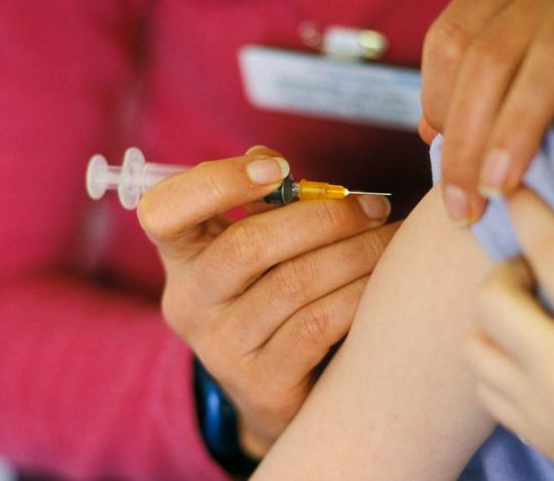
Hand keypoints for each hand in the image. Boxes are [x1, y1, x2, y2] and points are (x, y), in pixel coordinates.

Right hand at [137, 146, 396, 458]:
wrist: (273, 391)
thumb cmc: (270, 296)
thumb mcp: (252, 248)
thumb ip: (259, 203)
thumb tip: (271, 162)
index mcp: (181, 256)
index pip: (164, 211)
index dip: (217, 182)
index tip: (277, 169)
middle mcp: (190, 303)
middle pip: (249, 246)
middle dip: (323, 217)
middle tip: (373, 207)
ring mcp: (221, 349)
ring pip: (294, 283)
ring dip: (355, 253)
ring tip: (390, 239)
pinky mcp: (261, 384)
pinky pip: (318, 326)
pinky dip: (358, 295)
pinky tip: (382, 282)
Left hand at [419, 0, 553, 222]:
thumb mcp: (528, 3)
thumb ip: (482, 56)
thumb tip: (433, 132)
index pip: (450, 38)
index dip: (436, 106)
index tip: (443, 163)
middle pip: (489, 57)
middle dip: (466, 141)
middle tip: (463, 207)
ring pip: (549, 55)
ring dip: (520, 129)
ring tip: (504, 189)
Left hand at [465, 191, 553, 479]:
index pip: (551, 255)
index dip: (531, 211)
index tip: (518, 186)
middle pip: (491, 299)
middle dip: (507, 269)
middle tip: (537, 270)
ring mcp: (538, 411)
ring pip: (474, 343)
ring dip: (494, 316)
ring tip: (531, 312)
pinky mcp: (530, 433)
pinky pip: (483, 383)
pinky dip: (495, 357)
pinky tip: (528, 351)